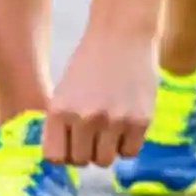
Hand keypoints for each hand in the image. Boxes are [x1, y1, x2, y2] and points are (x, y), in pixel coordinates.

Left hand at [44, 28, 155, 166]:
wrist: (122, 33)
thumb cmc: (90, 62)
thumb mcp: (65, 90)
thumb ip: (62, 123)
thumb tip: (62, 159)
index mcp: (60, 109)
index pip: (55, 157)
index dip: (64, 152)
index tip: (71, 142)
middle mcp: (85, 118)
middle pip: (81, 161)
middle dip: (86, 150)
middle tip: (93, 131)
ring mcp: (113, 120)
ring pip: (104, 161)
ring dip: (107, 148)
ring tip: (110, 125)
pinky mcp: (140, 121)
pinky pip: (129, 152)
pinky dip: (127, 143)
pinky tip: (126, 121)